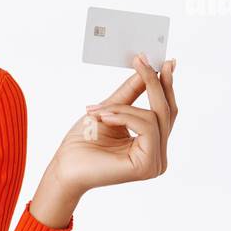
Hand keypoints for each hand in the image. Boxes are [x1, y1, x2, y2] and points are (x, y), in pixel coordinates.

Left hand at [47, 53, 178, 194]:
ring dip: (122, 108)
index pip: (166, 111)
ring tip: (97, 111)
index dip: (165, 85)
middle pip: (166, 111)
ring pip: (153, 116)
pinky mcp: (148, 165)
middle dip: (153, 84)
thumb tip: (150, 68)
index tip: (166, 61)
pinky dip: (123, 116)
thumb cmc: (82, 144)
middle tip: (142, 61)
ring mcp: (156, 163)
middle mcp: (158, 155)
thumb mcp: (109, 110)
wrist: (63, 168)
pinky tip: (103, 119)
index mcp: (151, 144)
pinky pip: (146, 126)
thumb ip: (133, 92)